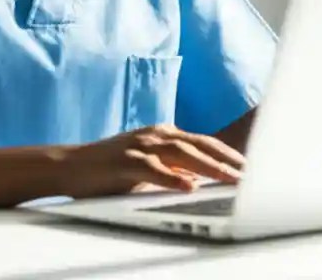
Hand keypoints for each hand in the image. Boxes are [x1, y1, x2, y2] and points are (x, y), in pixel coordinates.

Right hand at [61, 123, 245, 197]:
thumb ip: (174, 169)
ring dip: (209, 167)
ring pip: (182, 153)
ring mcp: (140, 145)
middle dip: (227, 160)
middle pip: (200, 145)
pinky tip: (188, 186)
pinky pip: (152, 169)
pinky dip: (172, 178)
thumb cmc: (112, 169)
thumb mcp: (149, 167)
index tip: (250, 168)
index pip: (205, 143)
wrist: (70, 166)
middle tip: (249, 175)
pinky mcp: (124, 160)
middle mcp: (156, 134)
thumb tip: (202, 180)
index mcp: (165, 134)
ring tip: (229, 179)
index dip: (228, 154)